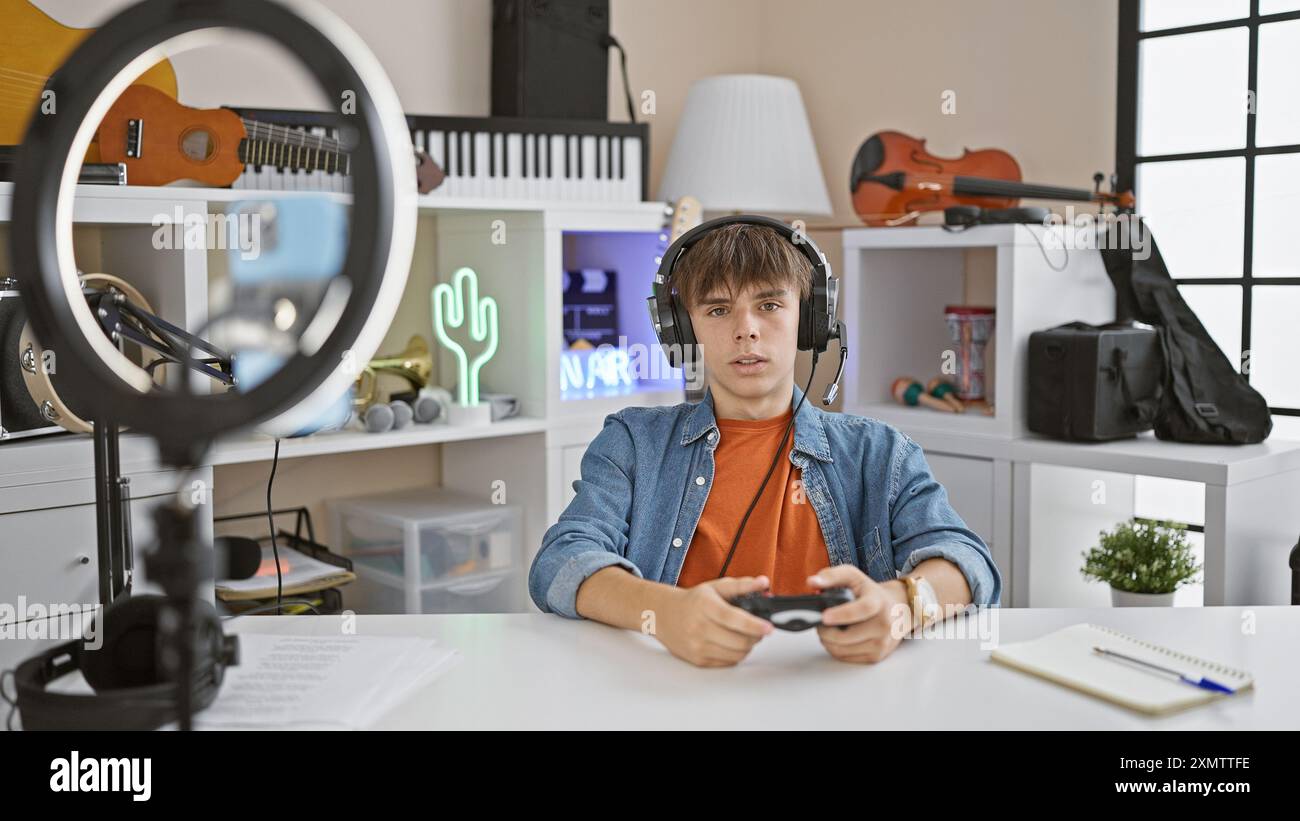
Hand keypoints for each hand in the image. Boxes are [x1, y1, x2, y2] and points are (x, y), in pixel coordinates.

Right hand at [654, 576, 774, 667]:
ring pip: (736, 654)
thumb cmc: (693, 601)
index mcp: (705, 606)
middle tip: (760, 630)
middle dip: (756, 637)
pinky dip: (736, 655)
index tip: (769, 628)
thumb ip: (742, 585)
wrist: (663, 615)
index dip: (753, 625)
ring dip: (748, 647)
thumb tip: (764, 583)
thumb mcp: (715, 587)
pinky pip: (728, 663)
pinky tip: (733, 644)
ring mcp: (697, 646)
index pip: (733, 618)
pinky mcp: (698, 660)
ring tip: (746, 636)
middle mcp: (699, 627)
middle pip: (738, 641)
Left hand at [810, 565, 911, 663]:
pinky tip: (836, 638)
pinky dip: (835, 649)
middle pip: (845, 636)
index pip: (861, 609)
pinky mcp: (876, 657)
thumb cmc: (870, 593)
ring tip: (827, 629)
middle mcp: (883, 624)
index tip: (824, 616)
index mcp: (878, 602)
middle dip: (824, 631)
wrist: (898, 609)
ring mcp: (881, 643)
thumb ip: (831, 576)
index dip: (841, 614)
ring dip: (827, 641)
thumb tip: (812, 582)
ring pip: (841, 650)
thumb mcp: (854, 577)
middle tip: (819, 622)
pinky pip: (846, 658)